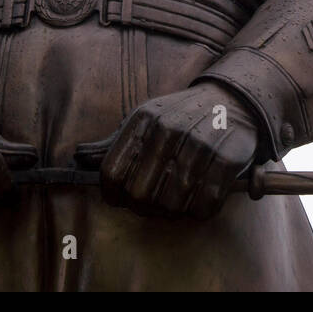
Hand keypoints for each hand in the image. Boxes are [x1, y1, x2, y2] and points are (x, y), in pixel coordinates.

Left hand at [100, 83, 259, 219]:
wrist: (234, 101)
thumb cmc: (183, 116)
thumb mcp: (146, 120)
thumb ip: (113, 143)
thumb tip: (78, 158)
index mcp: (144, 119)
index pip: (112, 172)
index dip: (112, 194)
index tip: (120, 199)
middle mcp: (170, 130)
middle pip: (139, 194)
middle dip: (142, 206)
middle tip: (152, 204)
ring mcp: (200, 145)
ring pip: (171, 204)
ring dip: (172, 210)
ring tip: (176, 200)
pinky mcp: (226, 161)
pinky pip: (204, 205)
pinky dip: (200, 210)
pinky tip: (200, 197)